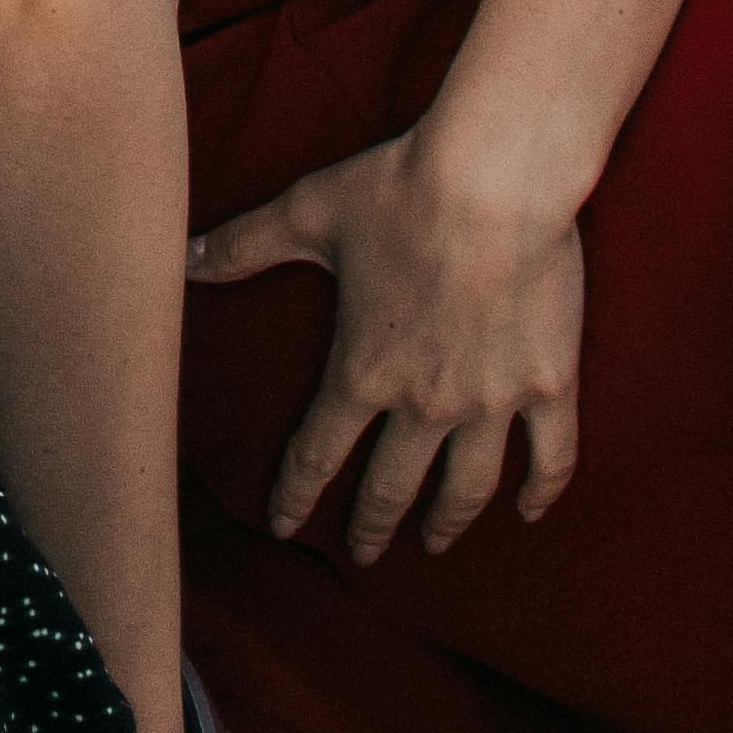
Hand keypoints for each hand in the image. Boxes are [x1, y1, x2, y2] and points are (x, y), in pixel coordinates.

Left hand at [190, 117, 584, 560]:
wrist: (496, 176)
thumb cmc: (399, 190)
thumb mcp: (308, 212)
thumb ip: (243, 244)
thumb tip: (183, 254)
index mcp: (363, 370)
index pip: (318, 452)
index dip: (296, 494)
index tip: (284, 526)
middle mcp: (425, 401)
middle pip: (392, 485)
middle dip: (373, 526)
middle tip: (365, 555)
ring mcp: (491, 399)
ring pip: (468, 486)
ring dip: (447, 521)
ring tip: (437, 542)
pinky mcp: (547, 382)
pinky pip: (549, 454)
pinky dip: (541, 490)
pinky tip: (530, 511)